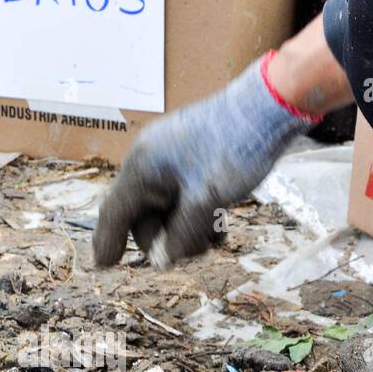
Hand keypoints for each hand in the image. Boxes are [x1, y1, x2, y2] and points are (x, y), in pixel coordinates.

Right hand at [93, 53, 316, 268]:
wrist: (269, 105)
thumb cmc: (236, 147)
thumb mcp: (208, 199)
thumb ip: (182, 233)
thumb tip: (164, 260)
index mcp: (143, 166)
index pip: (114, 212)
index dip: (108, 241)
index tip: (103, 266)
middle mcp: (150, 161)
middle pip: (144, 215)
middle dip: (168, 238)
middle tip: (202, 252)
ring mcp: (170, 157)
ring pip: (167, 208)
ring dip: (187, 229)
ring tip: (217, 237)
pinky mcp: (189, 157)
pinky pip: (182, 195)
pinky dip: (196, 213)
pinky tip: (219, 223)